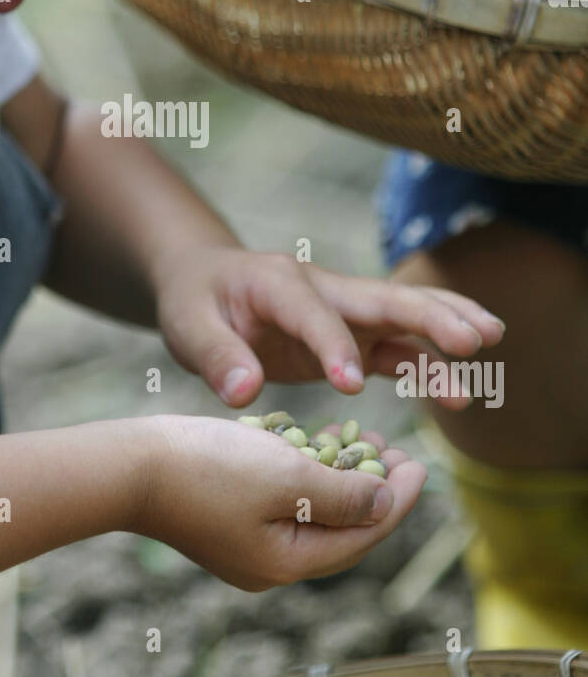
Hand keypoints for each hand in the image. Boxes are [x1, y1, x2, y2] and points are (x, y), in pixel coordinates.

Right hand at [133, 414, 425, 590]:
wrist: (128, 466)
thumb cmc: (206, 468)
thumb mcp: (287, 477)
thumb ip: (342, 494)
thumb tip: (384, 503)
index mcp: (287, 563)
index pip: (363, 535)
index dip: (397, 499)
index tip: (420, 463)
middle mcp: (269, 563)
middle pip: (341, 529)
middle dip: (373, 488)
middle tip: (398, 451)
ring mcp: (245, 544)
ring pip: (312, 512)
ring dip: (340, 476)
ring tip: (363, 440)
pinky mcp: (226, 519)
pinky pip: (282, 502)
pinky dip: (304, 474)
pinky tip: (312, 442)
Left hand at [153, 245, 504, 407]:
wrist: (206, 283)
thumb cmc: (196, 303)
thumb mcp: (188, 327)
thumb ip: (217, 357)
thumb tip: (244, 394)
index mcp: (279, 282)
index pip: (314, 312)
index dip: (333, 346)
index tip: (349, 385)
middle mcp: (322, 290)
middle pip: (382, 298)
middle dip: (429, 316)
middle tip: (475, 339)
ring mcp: (343, 311)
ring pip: (403, 316)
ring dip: (445, 331)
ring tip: (488, 350)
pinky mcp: (352, 336)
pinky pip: (396, 348)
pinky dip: (427, 363)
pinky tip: (457, 389)